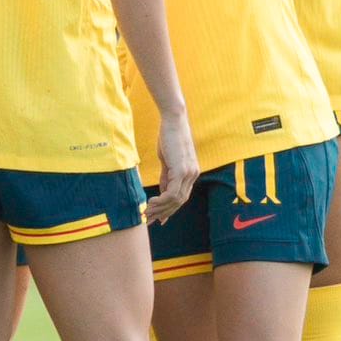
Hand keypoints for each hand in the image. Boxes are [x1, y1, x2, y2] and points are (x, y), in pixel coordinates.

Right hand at [147, 108, 197, 222]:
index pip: (181, 197)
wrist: (174, 121)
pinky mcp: (181, 171)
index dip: (170, 209)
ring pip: (176, 199)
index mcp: (191, 173)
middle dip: (164, 212)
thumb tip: (163, 190)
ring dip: (160, 208)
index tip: (158, 217)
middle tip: (149, 219)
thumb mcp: (167, 159)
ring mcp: (189, 173)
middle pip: (180, 201)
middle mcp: (193, 175)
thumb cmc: (169, 136)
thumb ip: (167, 175)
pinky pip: (172, 192)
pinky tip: (151, 202)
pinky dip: (162, 200)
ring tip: (146, 211)